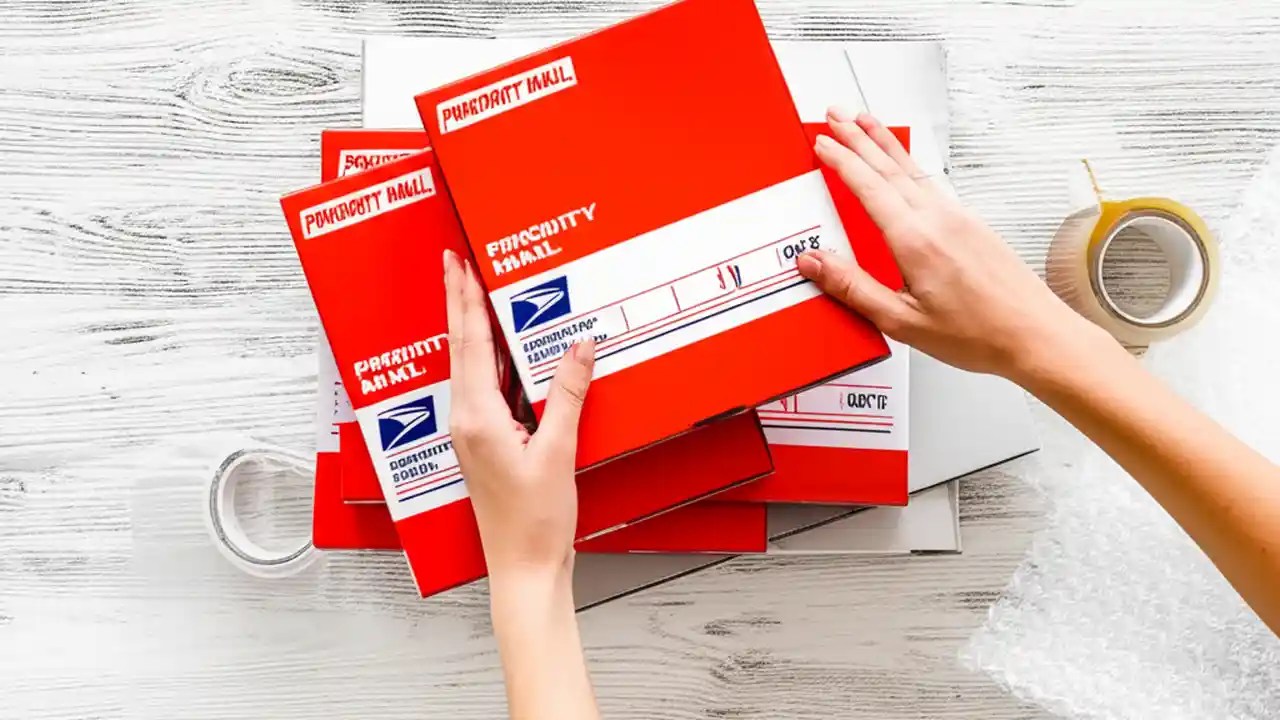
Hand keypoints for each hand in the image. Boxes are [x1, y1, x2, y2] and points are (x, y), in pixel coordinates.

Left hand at [442, 249, 594, 576]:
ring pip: (471, 367)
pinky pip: (485, 390)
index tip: (459, 266)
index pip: (471, 344)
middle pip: (462, 348)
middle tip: (454, 264)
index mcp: (477, 418)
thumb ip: (566, 393)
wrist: (523, 567)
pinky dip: (491, 361)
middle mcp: (466, 421)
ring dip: (472, 328)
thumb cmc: (535, 521)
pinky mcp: (485, 444)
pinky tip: (502, 353)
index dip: (466, 300)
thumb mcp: (558, 451)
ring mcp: (473, 433)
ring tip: (473, 294)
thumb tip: (577, 346)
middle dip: (459, 302)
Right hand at [800, 108, 1108, 382]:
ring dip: (884, 143)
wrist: (1035, 335)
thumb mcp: (901, 320)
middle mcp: (939, 219)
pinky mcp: (972, 224)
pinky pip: (930, 182)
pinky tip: (904, 165)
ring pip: (912, 169)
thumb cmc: (977, 334)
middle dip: (859, 136)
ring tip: (866, 122)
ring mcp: (959, 217)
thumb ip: (853, 287)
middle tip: (836, 114)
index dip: (842, 160)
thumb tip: (814, 262)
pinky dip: (908, 164)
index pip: (869, 187)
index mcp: (915, 239)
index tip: (823, 141)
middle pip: (890, 166)